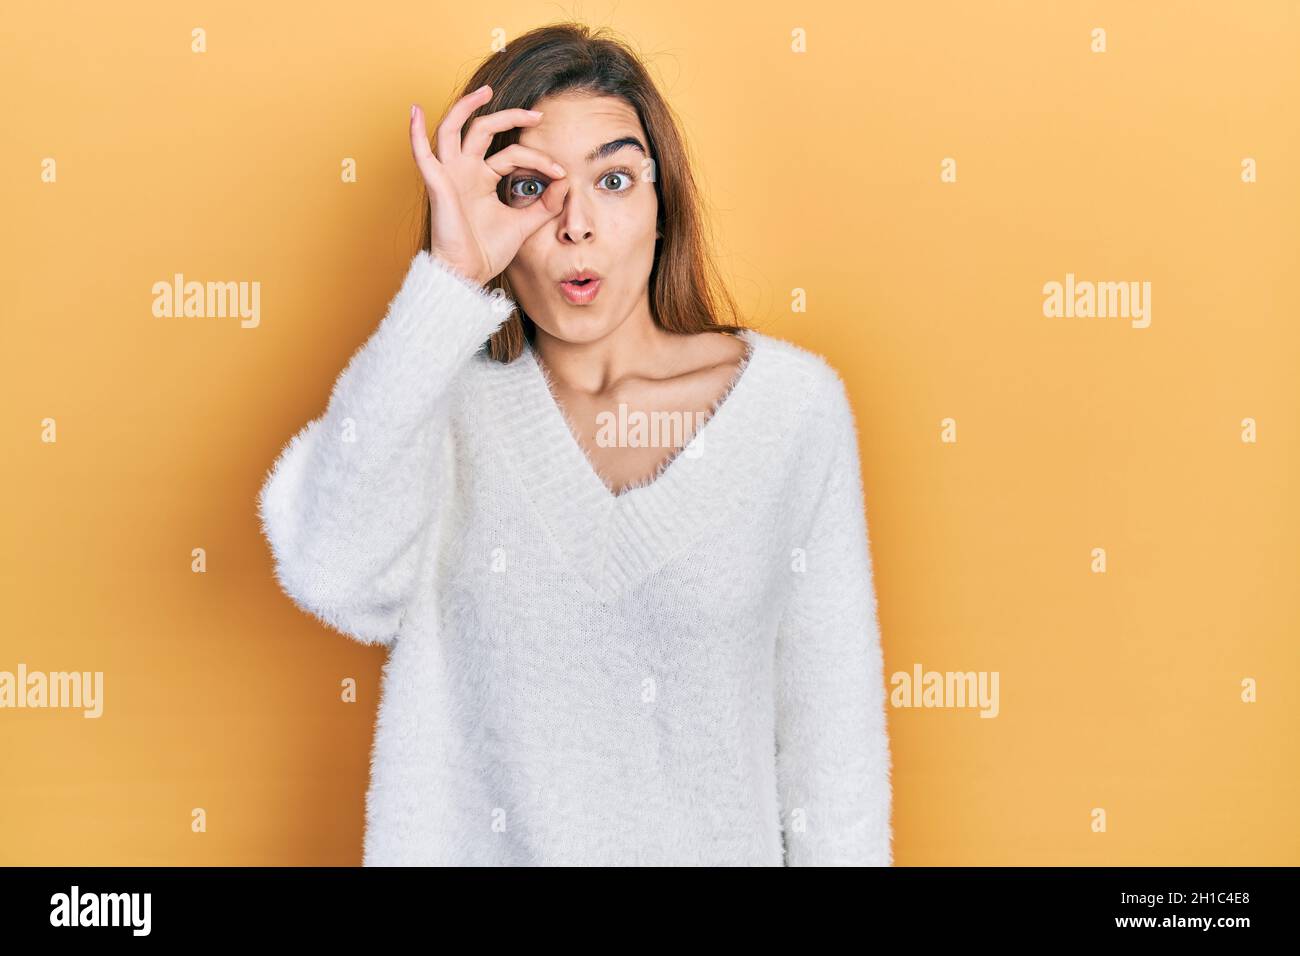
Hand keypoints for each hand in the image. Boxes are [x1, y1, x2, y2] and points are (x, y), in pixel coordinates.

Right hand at [410, 86, 569, 287]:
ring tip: (486, 91)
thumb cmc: (488, 251)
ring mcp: (449, 175)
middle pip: (484, 131)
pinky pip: (422, 154)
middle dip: (510, 118)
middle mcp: (465, 171)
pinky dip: (415, 132)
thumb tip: (566, 183)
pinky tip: (415, 112)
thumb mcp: (525, 224)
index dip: (539, 160)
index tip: (561, 173)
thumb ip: (545, 205)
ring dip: (467, 107)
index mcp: (483, 178)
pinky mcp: (437, 184)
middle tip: (537, 115)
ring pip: (454, 129)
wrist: (467, 274)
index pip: (512, 154)